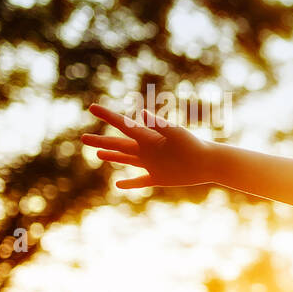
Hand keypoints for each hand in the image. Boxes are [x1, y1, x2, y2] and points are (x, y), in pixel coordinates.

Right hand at [81, 104, 211, 188]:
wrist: (209, 163)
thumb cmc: (194, 145)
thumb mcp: (175, 133)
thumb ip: (158, 124)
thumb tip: (140, 113)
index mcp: (148, 136)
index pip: (123, 124)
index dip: (108, 116)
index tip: (92, 107)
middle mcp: (147, 149)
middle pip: (119, 144)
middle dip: (101, 141)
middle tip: (83, 137)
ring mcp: (151, 164)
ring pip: (126, 159)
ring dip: (112, 156)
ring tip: (98, 153)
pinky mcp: (159, 178)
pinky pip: (140, 181)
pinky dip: (130, 183)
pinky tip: (118, 184)